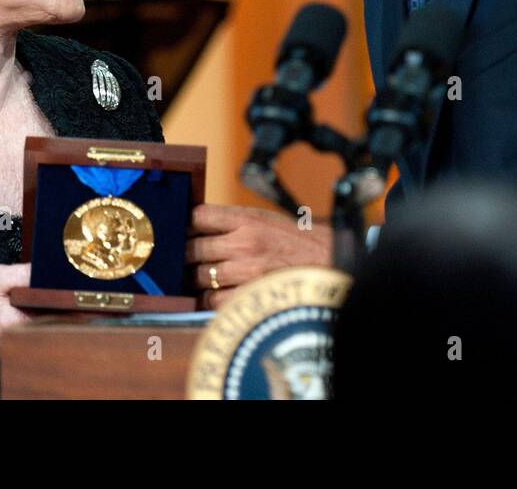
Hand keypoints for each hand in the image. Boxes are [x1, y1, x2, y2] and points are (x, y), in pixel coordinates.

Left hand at [186, 204, 331, 309]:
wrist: (331, 264)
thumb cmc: (297, 242)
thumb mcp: (267, 219)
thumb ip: (235, 221)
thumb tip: (196, 225)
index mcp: (248, 219)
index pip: (199, 215)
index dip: (186, 224)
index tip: (184, 231)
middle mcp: (245, 243)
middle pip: (192, 248)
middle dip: (186, 256)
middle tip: (185, 259)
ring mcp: (246, 271)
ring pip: (199, 277)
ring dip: (196, 280)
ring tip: (201, 279)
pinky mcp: (250, 297)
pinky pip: (213, 301)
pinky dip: (211, 300)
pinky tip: (218, 295)